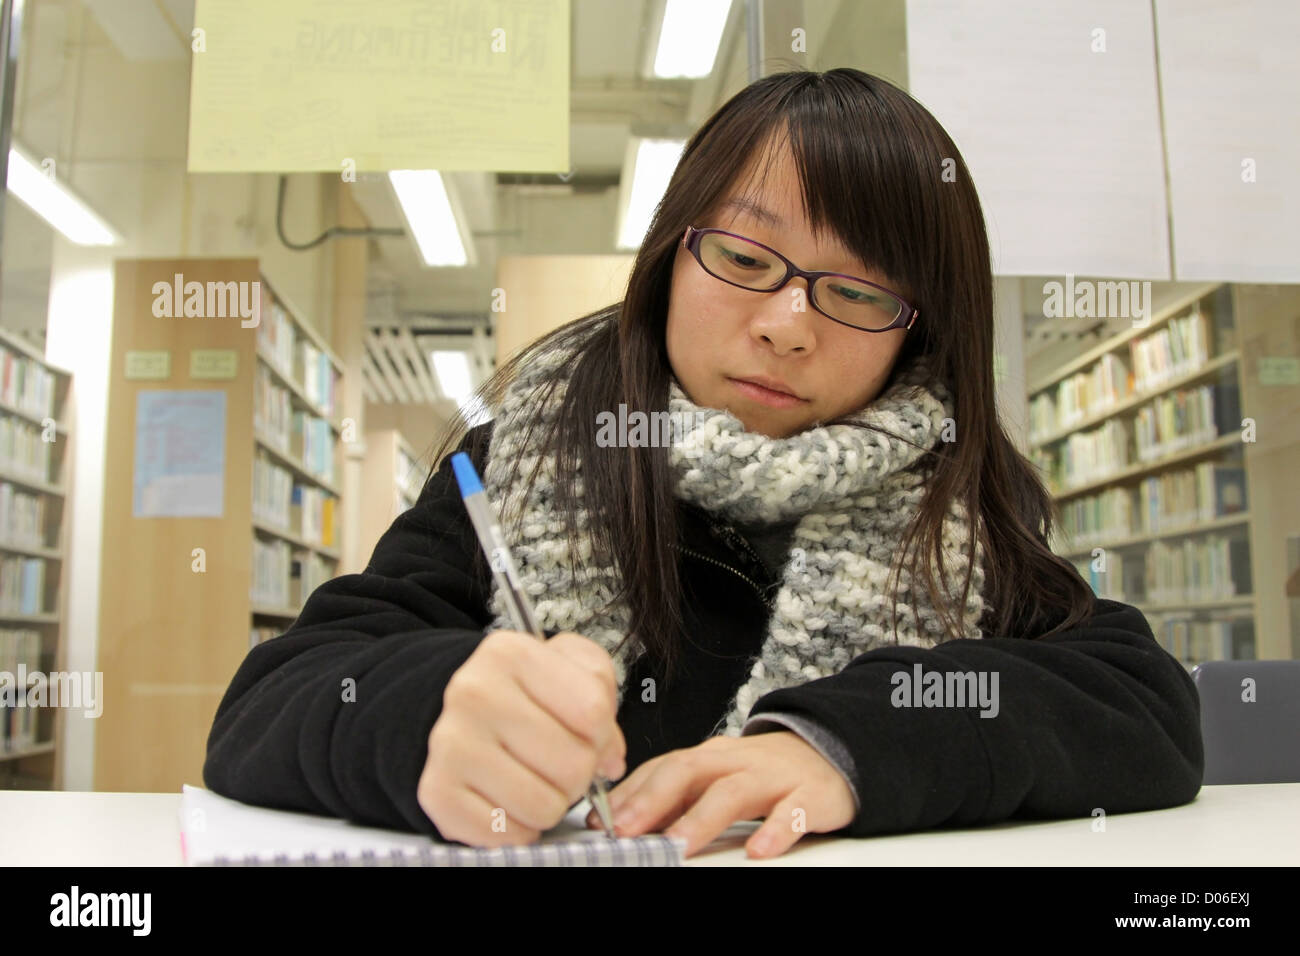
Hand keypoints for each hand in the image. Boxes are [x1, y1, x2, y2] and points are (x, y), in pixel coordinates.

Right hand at [418, 630, 626, 846]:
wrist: (455, 714)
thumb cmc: (521, 695)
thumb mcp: (567, 667)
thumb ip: (602, 696)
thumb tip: (610, 759)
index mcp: (510, 654)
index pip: (593, 712)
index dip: (602, 734)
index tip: (586, 734)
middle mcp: (473, 694)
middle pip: (573, 763)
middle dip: (578, 773)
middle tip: (558, 762)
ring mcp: (451, 745)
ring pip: (544, 806)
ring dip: (551, 804)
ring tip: (535, 781)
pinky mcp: (438, 793)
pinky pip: (509, 834)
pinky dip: (520, 827)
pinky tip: (509, 801)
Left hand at [585, 731, 855, 857]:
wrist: (826, 753)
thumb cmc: (760, 772)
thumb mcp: (714, 778)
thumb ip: (674, 796)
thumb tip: (620, 819)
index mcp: (708, 757)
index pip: (662, 767)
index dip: (630, 793)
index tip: (600, 820)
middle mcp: (735, 762)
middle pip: (689, 770)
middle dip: (653, 800)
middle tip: (628, 831)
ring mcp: (771, 777)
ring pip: (733, 791)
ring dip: (702, 819)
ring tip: (680, 845)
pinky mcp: (808, 795)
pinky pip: (793, 811)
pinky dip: (776, 830)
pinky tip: (759, 849)